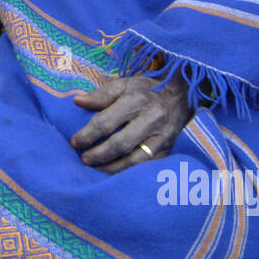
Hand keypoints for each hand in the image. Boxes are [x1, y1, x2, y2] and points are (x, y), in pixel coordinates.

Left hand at [70, 73, 194, 173]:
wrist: (184, 94)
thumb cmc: (148, 89)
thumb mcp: (125, 84)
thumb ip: (101, 94)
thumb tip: (77, 102)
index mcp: (136, 100)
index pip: (106, 122)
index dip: (88, 135)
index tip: (75, 142)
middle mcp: (151, 119)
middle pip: (120, 144)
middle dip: (99, 155)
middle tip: (84, 159)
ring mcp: (162, 137)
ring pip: (135, 160)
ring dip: (112, 169)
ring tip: (96, 170)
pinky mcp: (169, 149)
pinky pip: (147, 167)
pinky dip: (130, 173)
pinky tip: (116, 174)